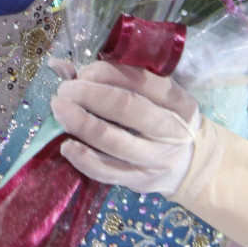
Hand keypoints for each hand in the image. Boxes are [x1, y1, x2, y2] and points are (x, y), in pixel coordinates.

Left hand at [50, 61, 210, 195]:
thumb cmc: (162, 117)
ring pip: (114, 141)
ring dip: (80, 122)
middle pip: (127, 108)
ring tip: (59, 109)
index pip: (142, 81)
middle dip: (89, 95)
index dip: (107, 73)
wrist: (188, 163)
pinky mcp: (138, 181)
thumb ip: (112, 77)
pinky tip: (66, 145)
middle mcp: (171, 130)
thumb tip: (59, 65)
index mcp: (178, 101)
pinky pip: (106, 171)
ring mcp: (155, 158)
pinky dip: (83, 158)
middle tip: (65, 90)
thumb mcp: (153, 95)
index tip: (84, 72)